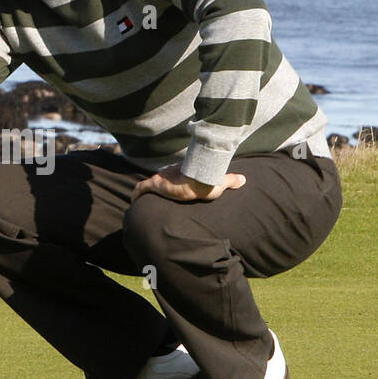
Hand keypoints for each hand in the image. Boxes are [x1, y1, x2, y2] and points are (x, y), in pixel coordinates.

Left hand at [131, 164, 245, 202]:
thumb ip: (230, 180)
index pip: (173, 177)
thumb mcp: (220, 183)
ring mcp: (161, 178)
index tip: (168, 190)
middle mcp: (169, 174)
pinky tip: (133, 203)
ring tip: (140, 205)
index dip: (169, 183)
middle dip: (156, 189)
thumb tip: (244, 179)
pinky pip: (141, 188)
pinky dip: (136, 195)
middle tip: (153, 199)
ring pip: (149, 184)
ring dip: (144, 193)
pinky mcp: (155, 184)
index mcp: (182, 174)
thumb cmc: (208, 181)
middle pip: (160, 180)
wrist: (199, 179)